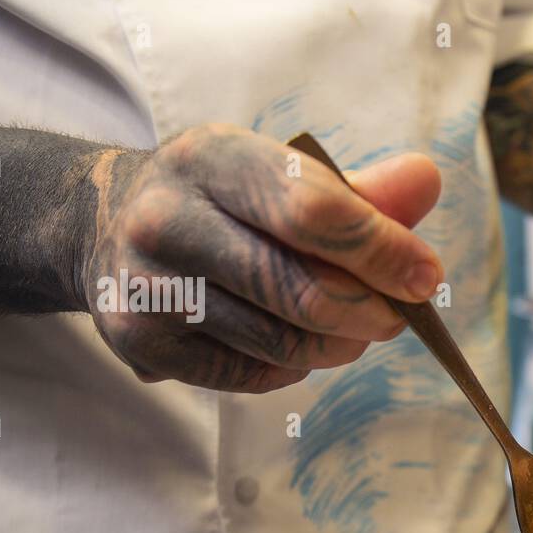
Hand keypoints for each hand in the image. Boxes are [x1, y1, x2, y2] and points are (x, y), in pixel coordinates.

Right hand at [79, 123, 442, 391]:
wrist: (105, 225)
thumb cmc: (222, 200)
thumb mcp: (277, 174)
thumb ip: (358, 191)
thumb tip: (426, 182)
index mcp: (209, 158)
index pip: (312, 211)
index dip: (382, 250)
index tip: (427, 277)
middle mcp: (166, 219)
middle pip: (300, 290)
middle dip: (369, 311)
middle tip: (396, 316)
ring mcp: (146, 286)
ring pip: (281, 342)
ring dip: (339, 345)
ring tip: (352, 330)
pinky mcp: (140, 343)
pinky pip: (249, 374)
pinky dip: (292, 366)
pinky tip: (294, 345)